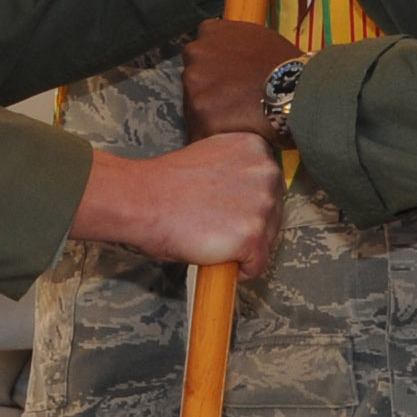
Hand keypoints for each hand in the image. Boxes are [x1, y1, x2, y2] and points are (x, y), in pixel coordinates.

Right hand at [69, 134, 282, 273]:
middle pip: (273, 211)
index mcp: (255, 146)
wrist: (142, 200)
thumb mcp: (210, 157)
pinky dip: (240, 269)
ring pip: (267, 239)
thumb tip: (246, 191)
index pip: (268, 184)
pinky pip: (258, 265)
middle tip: (216, 225)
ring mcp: (262, 203)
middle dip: (249, 224)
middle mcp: (266, 171)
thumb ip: (235, 168)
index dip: (247, 202)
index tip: (228, 208)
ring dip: (244, 245)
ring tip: (212, 236)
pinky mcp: (253, 235)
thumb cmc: (166, 184)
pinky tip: (216, 255)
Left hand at [182, 18, 304, 142]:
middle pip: (194, 80)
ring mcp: (195, 86)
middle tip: (234, 104)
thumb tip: (227, 57)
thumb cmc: (285, 64)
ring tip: (236, 124)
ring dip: (209, 117)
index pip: (199, 53)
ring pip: (193, 108)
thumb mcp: (257, 36)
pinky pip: (200, 133)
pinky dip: (213, 139)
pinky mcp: (201, 115)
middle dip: (209, 92)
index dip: (214, 71)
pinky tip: (231, 140)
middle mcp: (196, 55)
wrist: (299, 89)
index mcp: (209, 32)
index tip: (228, 82)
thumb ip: (233, 43)